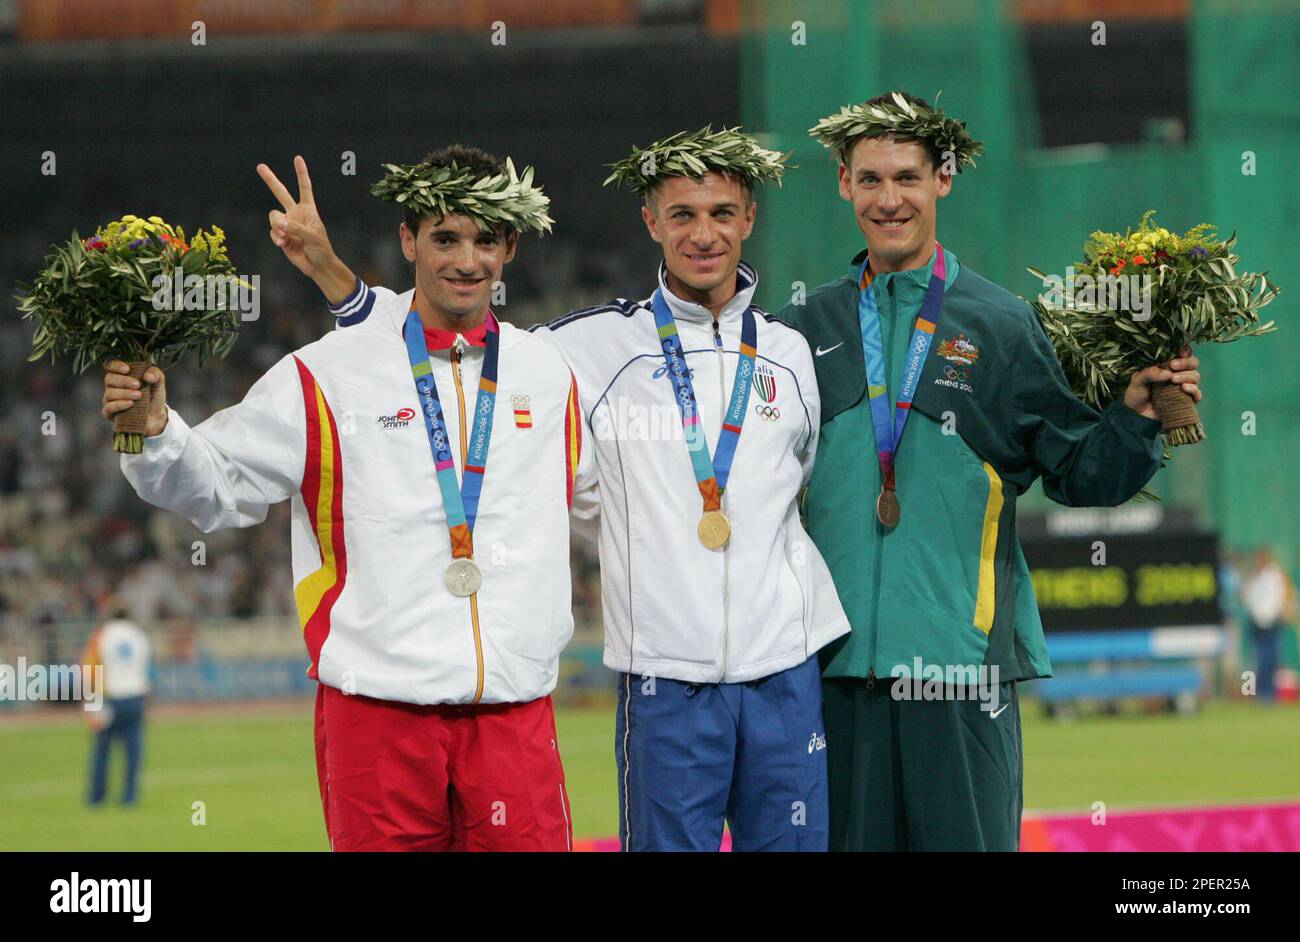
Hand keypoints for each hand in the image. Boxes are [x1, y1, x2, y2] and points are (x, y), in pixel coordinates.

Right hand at [102, 361, 167, 436]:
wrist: (156, 415)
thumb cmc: (153, 395)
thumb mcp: (158, 382)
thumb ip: (156, 374)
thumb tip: (147, 375)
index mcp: (121, 375)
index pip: (110, 366)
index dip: (116, 366)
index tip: (127, 369)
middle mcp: (112, 386)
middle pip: (109, 378)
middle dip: (123, 381)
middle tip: (137, 385)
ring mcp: (110, 399)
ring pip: (109, 393)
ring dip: (124, 393)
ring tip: (139, 395)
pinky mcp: (110, 413)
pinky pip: (109, 408)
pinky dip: (119, 405)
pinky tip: (130, 404)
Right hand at [258, 156, 357, 304]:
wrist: (317, 266)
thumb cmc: (321, 250)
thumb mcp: (313, 237)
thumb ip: (297, 227)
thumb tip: (280, 222)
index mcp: (308, 210)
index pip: (304, 188)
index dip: (301, 173)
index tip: (297, 158)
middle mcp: (295, 214)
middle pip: (281, 193)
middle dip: (270, 180)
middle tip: (260, 166)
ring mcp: (287, 224)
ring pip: (273, 216)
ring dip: (277, 226)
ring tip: (285, 237)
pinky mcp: (281, 236)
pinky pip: (272, 232)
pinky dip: (276, 237)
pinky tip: (283, 243)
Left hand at [1123, 345, 1201, 419]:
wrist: (1136, 414)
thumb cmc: (1136, 394)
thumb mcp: (1137, 380)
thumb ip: (1149, 373)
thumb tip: (1167, 372)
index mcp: (1167, 365)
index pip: (1182, 353)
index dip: (1184, 351)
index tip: (1179, 352)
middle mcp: (1179, 374)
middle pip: (1193, 363)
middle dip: (1185, 362)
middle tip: (1172, 365)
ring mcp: (1184, 387)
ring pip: (1195, 376)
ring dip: (1186, 376)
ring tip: (1173, 380)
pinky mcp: (1187, 400)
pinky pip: (1197, 393)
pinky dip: (1193, 389)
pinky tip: (1184, 388)